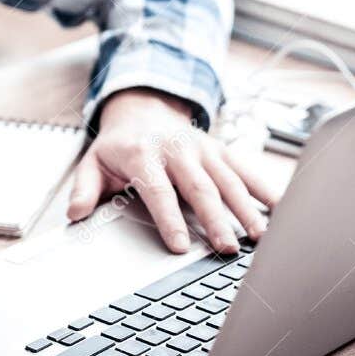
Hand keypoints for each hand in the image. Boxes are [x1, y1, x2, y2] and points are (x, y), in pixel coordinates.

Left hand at [67, 88, 277, 253]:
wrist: (142, 108)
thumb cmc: (119, 145)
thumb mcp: (93, 163)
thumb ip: (85, 190)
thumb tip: (75, 215)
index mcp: (143, 155)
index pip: (158, 190)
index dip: (170, 219)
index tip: (180, 246)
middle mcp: (176, 149)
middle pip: (199, 187)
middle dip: (215, 219)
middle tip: (227, 248)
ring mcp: (202, 148)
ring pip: (227, 180)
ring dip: (245, 209)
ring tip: (258, 236)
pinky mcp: (220, 149)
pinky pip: (245, 169)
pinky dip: (263, 187)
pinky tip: (279, 208)